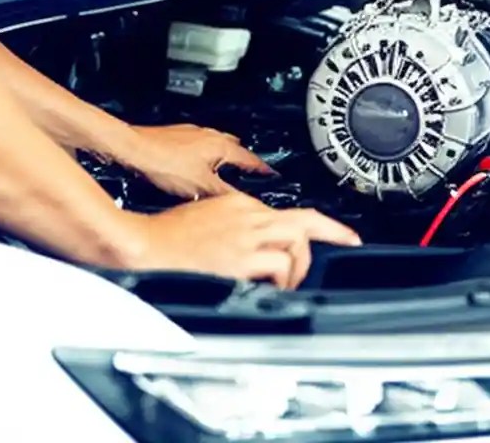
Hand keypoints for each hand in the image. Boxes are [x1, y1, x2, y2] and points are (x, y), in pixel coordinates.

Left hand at [116, 124, 274, 199]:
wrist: (133, 149)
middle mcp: (209, 136)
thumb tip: (242, 205)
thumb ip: (224, 194)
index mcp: (220, 147)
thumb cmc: (163, 164)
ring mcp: (192, 134)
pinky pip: (199, 144)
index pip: (250, 160)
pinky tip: (194, 165)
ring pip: (216, 144)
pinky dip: (204, 155)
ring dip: (223, 156)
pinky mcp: (176, 136)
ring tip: (224, 167)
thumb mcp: (200, 187)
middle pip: (235, 148)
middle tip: (251, 170)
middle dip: (244, 160)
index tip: (271, 174)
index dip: (262, 170)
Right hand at [120, 192, 361, 287]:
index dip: (303, 226)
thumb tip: (245, 245)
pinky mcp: (239, 257)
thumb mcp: (201, 218)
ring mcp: (244, 235)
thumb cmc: (161, 236)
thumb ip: (229, 226)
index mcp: (236, 203)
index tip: (316, 234)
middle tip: (348, 241)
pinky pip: (280, 262)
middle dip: (332, 231)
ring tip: (295, 279)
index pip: (281, 209)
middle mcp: (246, 214)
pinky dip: (286, 276)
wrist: (140, 244)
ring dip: (303, 262)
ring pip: (298, 239)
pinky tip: (279, 286)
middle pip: (303, 218)